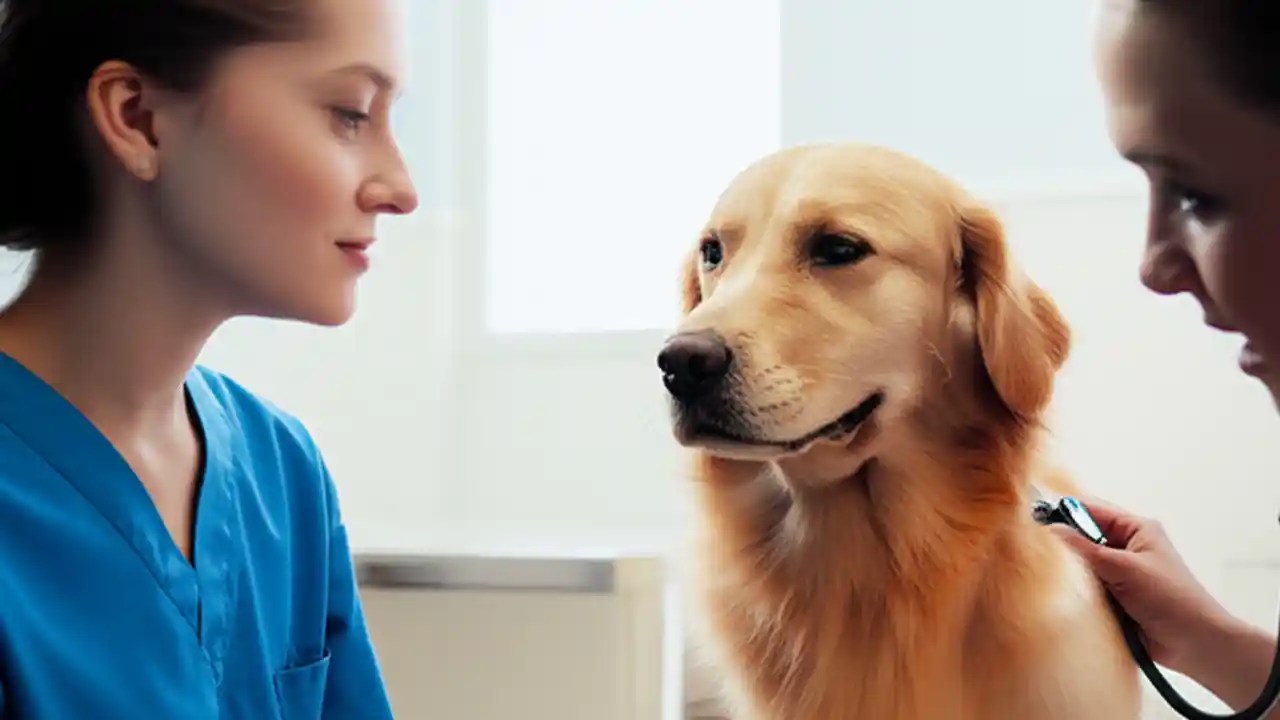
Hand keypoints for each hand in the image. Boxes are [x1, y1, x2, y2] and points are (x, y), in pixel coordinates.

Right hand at [1050, 496, 1237, 677]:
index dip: (1063, 511)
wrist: (1195, 643)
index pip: (1091, 509)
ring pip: (1082, 564)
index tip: (1031, 519)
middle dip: (1063, 543)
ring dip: (1069, 570)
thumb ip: (1086, 549)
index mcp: (1135, 529)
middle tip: (1033, 549)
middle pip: (1084, 536)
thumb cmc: (1169, 598)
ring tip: (1043, 573)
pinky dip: (1076, 589)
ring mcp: (1120, 572)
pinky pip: (1087, 586)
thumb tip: (1051, 530)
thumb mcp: (1126, 568)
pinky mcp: (1115, 596)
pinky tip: (1060, 593)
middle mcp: (1126, 546)